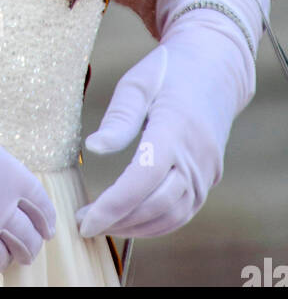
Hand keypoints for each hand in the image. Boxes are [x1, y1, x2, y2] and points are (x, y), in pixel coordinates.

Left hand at [75, 27, 246, 237]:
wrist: (214, 70)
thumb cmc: (168, 73)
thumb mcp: (138, 83)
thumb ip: (119, 117)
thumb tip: (94, 147)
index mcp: (175, 129)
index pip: (143, 178)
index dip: (114, 205)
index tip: (86, 220)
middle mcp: (195, 157)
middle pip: (157, 204)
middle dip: (119, 221)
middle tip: (83, 225)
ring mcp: (205, 171)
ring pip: (171, 215)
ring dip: (135, 228)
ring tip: (101, 225)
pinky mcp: (207, 179)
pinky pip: (181, 211)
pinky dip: (154, 223)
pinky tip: (128, 221)